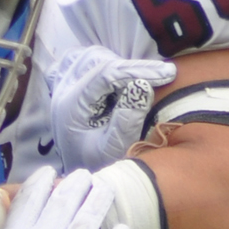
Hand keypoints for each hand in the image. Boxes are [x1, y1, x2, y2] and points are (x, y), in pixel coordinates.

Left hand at [48, 45, 176, 170]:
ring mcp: (60, 85)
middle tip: (156, 80)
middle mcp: (62, 90)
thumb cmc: (96, 164)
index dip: (139, 70)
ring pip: (89, 56)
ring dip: (116, 64)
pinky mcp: (63, 85)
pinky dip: (98, 63)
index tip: (168, 73)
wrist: (79, 172)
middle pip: (97, 60)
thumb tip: (142, 86)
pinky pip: (77, 61)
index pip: (106, 74)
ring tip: (136, 82)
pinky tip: (113, 76)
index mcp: (71, 105)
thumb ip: (126, 122)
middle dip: (129, 68)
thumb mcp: (113, 149)